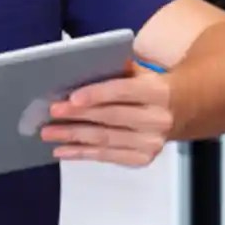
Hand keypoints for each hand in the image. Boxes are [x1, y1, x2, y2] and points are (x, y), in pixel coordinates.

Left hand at [41, 62, 173, 166]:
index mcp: (156, 92)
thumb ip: (114, 68)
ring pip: (105, 139)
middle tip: (51, 113)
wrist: (177, 111)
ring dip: (73, 136)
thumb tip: (78, 66)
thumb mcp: (137, 72)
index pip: (123, 91)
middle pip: (110, 117)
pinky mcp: (143, 158)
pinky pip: (106, 156)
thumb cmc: (145, 88)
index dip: (96, 95)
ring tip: (48, 133)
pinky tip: (62, 150)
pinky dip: (81, 153)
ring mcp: (151, 142)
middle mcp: (157, 119)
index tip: (72, 98)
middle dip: (77, 115)